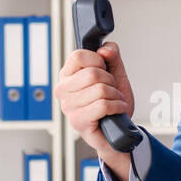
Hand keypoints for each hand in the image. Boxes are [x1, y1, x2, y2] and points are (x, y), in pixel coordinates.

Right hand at [56, 42, 135, 171]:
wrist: (116, 130)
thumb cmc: (111, 103)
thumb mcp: (115, 74)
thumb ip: (112, 56)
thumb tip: (105, 49)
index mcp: (67, 75)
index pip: (78, 55)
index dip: (97, 60)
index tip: (103, 69)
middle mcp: (63, 90)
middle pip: (92, 74)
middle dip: (110, 81)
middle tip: (111, 90)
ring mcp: (68, 106)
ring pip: (100, 90)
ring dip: (115, 96)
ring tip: (113, 101)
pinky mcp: (78, 121)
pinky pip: (103, 105)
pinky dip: (117, 106)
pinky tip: (117, 109)